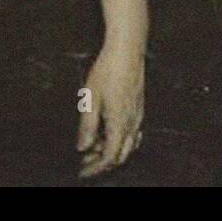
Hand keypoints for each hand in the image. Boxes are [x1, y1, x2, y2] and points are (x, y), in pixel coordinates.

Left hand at [77, 39, 144, 178]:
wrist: (127, 48)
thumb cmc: (108, 69)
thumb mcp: (91, 98)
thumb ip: (88, 126)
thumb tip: (83, 146)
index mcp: (120, 123)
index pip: (110, 157)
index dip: (95, 168)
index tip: (82, 171)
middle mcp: (133, 122)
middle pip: (121, 154)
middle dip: (103, 162)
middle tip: (85, 162)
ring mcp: (138, 114)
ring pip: (128, 144)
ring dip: (112, 150)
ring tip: (94, 146)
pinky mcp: (139, 106)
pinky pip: (133, 132)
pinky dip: (121, 139)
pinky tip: (111, 133)